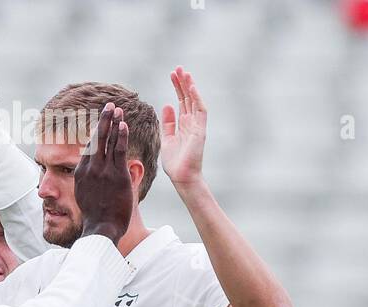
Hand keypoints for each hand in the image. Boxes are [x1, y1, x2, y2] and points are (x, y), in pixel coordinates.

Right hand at [74, 102, 132, 244]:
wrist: (101, 229)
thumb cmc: (96, 217)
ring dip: (113, 122)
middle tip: (109, 106)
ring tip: (117, 109)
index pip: (89, 148)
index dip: (96, 133)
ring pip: (107, 141)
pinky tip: (123, 124)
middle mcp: (90, 169)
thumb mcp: (86, 196)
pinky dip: (120, 135)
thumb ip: (89, 182)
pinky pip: (118, 150)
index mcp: (81, 174)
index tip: (102, 122)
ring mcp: (102, 171)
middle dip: (103, 120)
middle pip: (96, 139)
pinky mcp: (116, 174)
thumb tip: (91, 177)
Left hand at [161, 67, 206, 191]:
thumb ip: (167, 123)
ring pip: (194, 101)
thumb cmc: (175, 163)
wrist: (182, 178)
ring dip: (189, 87)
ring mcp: (197, 125)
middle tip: (178, 68)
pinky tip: (191, 87)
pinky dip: (196, 98)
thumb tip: (166, 105)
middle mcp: (191, 122)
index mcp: (183, 124)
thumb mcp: (166, 139)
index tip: (172, 74)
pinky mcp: (200, 130)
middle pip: (187, 98)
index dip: (177, 87)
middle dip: (183, 83)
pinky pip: (200, 111)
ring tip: (184, 72)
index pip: (181, 101)